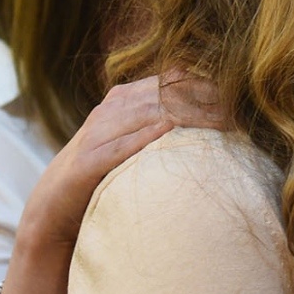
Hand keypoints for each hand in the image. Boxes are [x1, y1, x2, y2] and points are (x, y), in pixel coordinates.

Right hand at [16, 74, 221, 256]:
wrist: (54, 211)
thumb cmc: (106, 175)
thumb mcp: (136, 141)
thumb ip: (166, 123)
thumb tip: (215, 112)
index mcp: (125, 98)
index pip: (172, 81)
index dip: (206, 86)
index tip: (239, 98)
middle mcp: (111, 109)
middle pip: (165, 93)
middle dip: (204, 99)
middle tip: (238, 110)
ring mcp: (97, 132)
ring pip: (147, 113)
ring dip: (185, 114)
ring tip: (220, 121)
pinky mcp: (87, 162)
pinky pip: (120, 145)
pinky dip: (145, 136)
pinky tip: (168, 131)